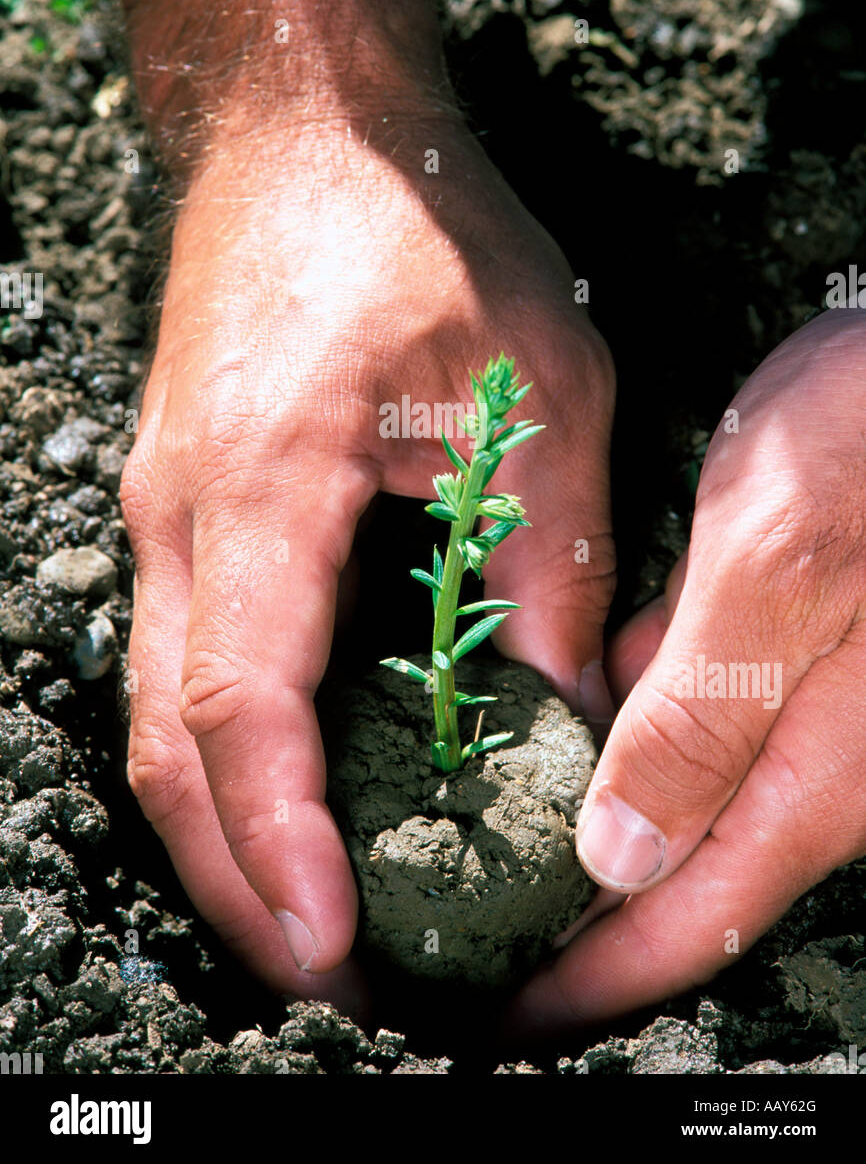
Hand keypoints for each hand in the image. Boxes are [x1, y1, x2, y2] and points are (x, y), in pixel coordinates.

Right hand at [120, 115, 615, 1000]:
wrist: (300, 131)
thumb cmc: (419, 227)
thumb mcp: (536, 378)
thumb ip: (547, 547)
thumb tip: (554, 704)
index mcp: (265, 479)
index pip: (239, 702)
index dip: (279, 840)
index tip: (335, 945)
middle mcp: (186, 512)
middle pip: (170, 744)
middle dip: (239, 881)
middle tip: (328, 979)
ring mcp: (170, 508)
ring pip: (163, 713)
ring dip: (227, 831)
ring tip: (312, 917)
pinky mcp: (189, 503)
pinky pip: (187, 657)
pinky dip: (227, 754)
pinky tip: (293, 792)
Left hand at [509, 307, 865, 1031]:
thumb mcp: (775, 569)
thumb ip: (704, 715)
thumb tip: (620, 854)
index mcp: (812, 765)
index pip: (690, 916)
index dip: (593, 981)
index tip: (504, 1027)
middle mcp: (800, 752)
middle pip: (677, 873)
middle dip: (580, 922)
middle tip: (478, 945)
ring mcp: (782, 698)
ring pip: (668, 795)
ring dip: (586, 831)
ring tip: (492, 861)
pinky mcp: (760, 642)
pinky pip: (675, 716)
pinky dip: (613, 740)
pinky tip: (551, 736)